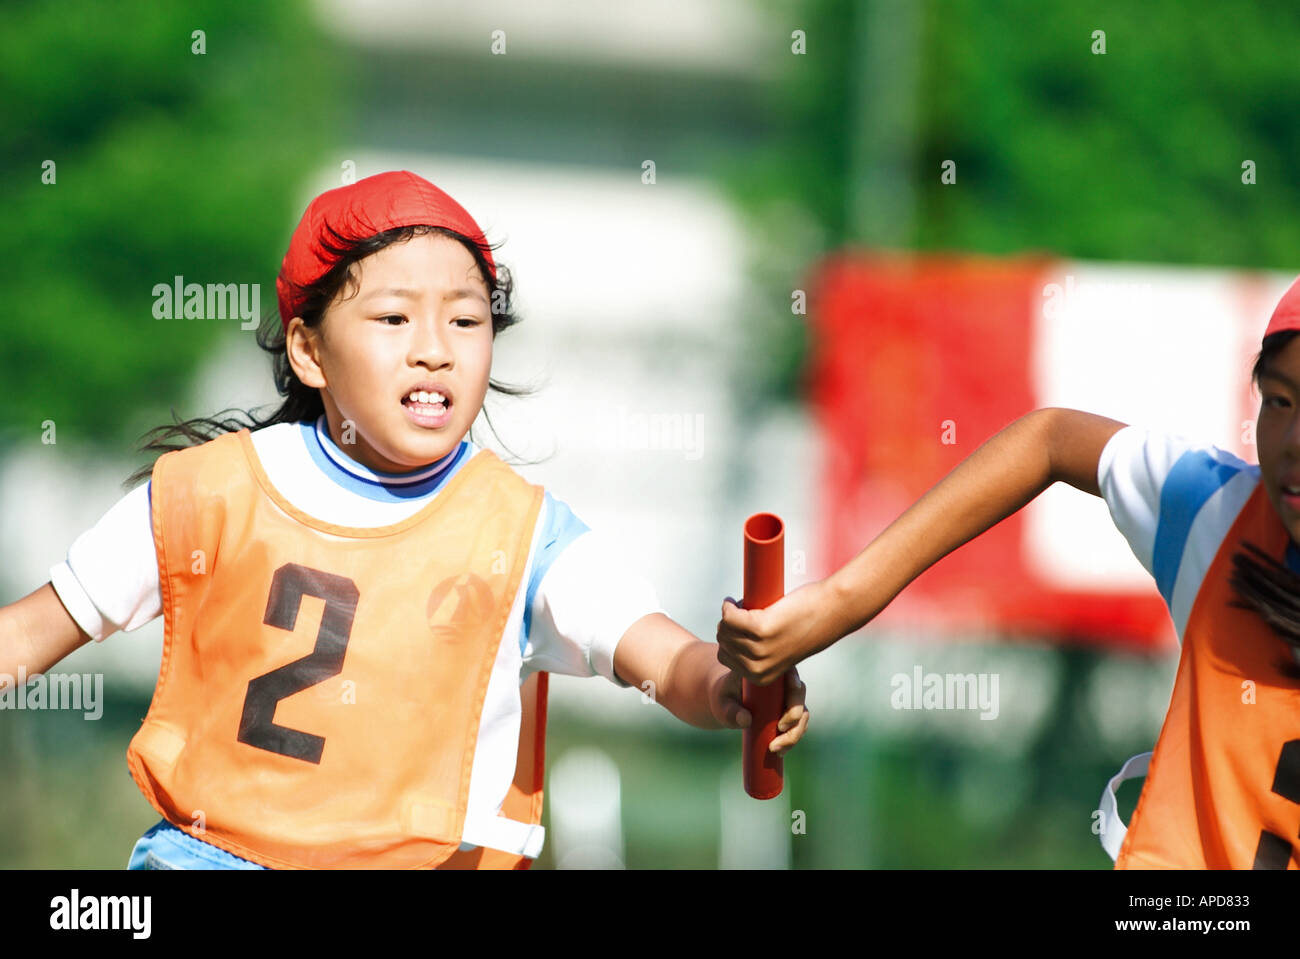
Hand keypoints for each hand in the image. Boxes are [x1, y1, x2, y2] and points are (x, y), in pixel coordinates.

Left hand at [709, 666, 810, 754]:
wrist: (728, 701)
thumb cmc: (725, 695)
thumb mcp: (723, 702)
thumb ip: (731, 710)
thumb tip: (746, 720)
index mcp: (772, 671)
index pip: (790, 675)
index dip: (793, 692)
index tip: (783, 713)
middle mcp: (785, 682)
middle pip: (799, 698)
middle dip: (793, 719)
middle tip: (778, 733)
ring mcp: (789, 699)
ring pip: (802, 716)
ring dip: (794, 735)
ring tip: (775, 749)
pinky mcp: (789, 714)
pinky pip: (798, 726)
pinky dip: (792, 740)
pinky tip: (780, 752)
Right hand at [715, 580, 838, 684]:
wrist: (831, 611)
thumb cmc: (806, 625)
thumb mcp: (781, 649)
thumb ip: (760, 653)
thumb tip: (730, 638)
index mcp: (761, 677)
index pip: (725, 657)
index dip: (730, 638)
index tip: (741, 626)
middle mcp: (758, 668)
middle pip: (722, 642)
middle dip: (728, 625)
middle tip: (746, 613)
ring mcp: (759, 649)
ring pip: (725, 627)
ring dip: (731, 613)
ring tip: (747, 606)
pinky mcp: (760, 629)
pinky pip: (729, 615)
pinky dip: (730, 605)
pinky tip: (740, 601)